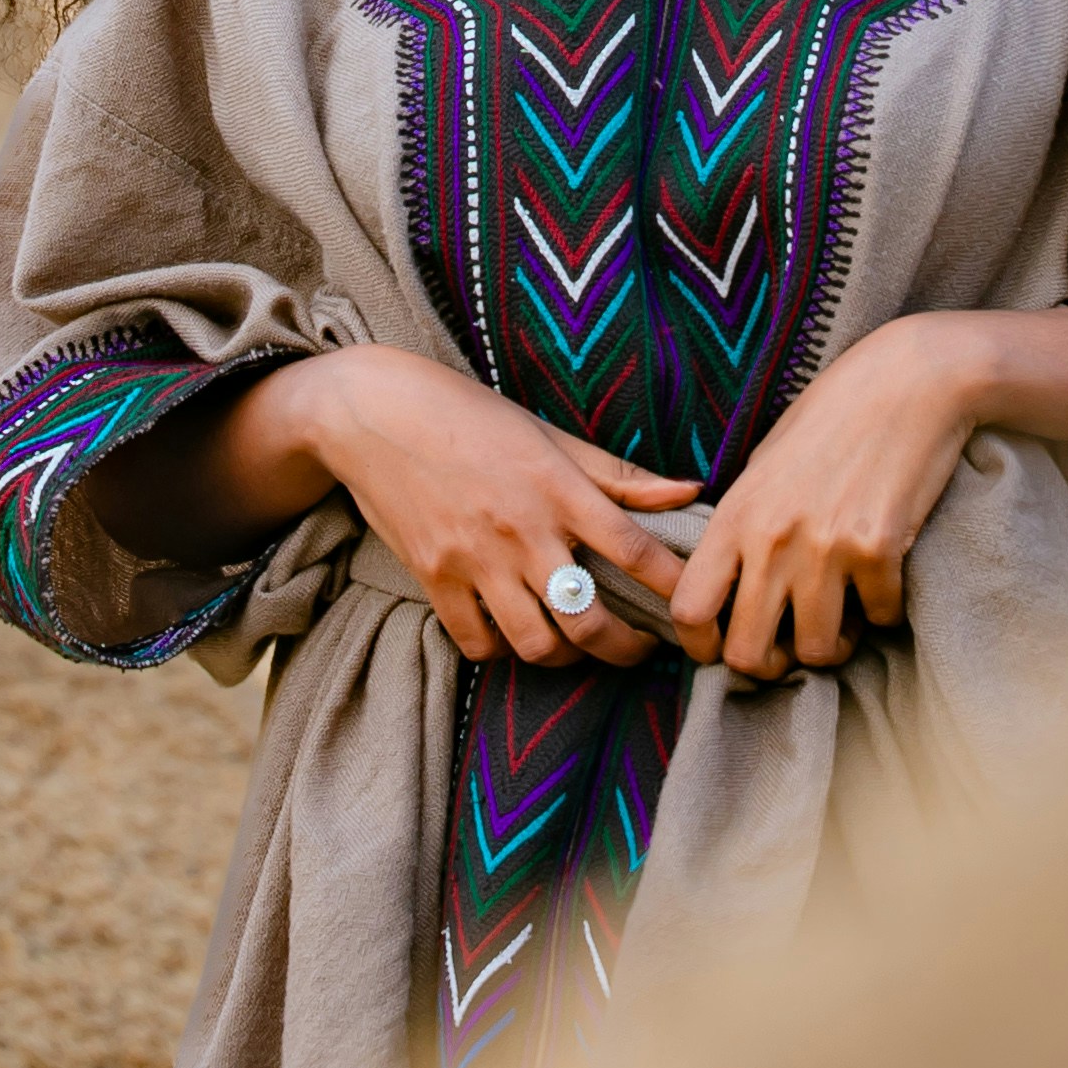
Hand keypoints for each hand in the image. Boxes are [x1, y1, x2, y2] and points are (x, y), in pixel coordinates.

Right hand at [260, 346, 698, 669]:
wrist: (375, 413)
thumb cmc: (472, 417)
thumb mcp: (550, 434)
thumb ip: (618, 474)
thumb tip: (689, 492)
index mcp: (560, 488)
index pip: (635, 552)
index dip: (673, 589)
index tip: (693, 610)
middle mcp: (522, 529)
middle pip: (589, 621)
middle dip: (625, 650)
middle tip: (639, 648)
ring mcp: (475, 559)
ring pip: (536, 644)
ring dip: (565, 655)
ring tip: (576, 642)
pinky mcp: (433, 578)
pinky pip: (478, 643)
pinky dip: (503, 650)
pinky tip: (514, 633)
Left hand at [668, 312, 992, 680]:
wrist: (907, 380)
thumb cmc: (833, 418)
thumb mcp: (765, 466)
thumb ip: (744, 525)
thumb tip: (731, 588)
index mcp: (736, 515)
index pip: (690, 610)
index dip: (702, 648)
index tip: (724, 648)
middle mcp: (772, 538)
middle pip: (748, 654)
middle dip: (770, 665)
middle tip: (790, 645)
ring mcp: (826, 547)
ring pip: (816, 651)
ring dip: (832, 645)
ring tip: (843, 618)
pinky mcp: (879, 550)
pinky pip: (878, 619)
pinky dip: (884, 611)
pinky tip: (885, 581)